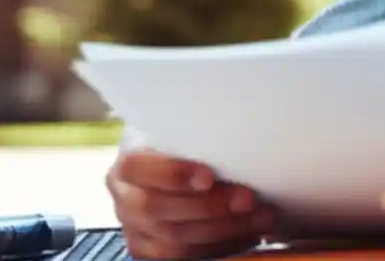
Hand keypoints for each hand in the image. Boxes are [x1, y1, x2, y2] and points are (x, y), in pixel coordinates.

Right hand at [106, 148, 274, 258]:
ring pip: (174, 239)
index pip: (137, 168)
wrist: (173, 171)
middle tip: (248, 199)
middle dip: (209, 207)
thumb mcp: (186, 135)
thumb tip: (239, 138)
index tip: (209, 176)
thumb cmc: (186, 149)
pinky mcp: (150, 251)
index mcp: (127, 166)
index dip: (173, 174)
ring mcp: (134, 229)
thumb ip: (198, 139)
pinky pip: (184, 257)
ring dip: (223, 230)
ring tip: (259, 218)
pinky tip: (247, 235)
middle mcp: (124, 199)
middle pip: (158, 208)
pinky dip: (220, 247)